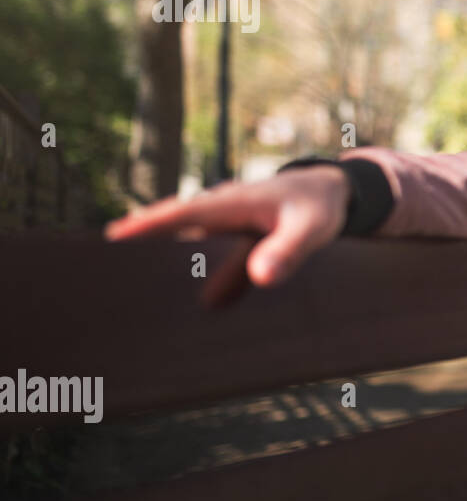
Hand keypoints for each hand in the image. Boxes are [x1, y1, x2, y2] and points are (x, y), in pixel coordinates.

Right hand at [103, 165, 350, 287]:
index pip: (183, 213)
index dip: (150, 226)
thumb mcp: (311, 229)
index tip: (114, 239)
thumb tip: (262, 278)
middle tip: (99, 266)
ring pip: (185, 243)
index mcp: (233, 203)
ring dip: (161, 261)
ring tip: (127, 291)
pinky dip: (191, 276)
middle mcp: (222, 210)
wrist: (333, 193)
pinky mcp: (233, 241)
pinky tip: (184, 307)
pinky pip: (205, 258)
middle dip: (139, 241)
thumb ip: (288, 251)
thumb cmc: (320, 208)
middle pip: (172, 225)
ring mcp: (225, 225)